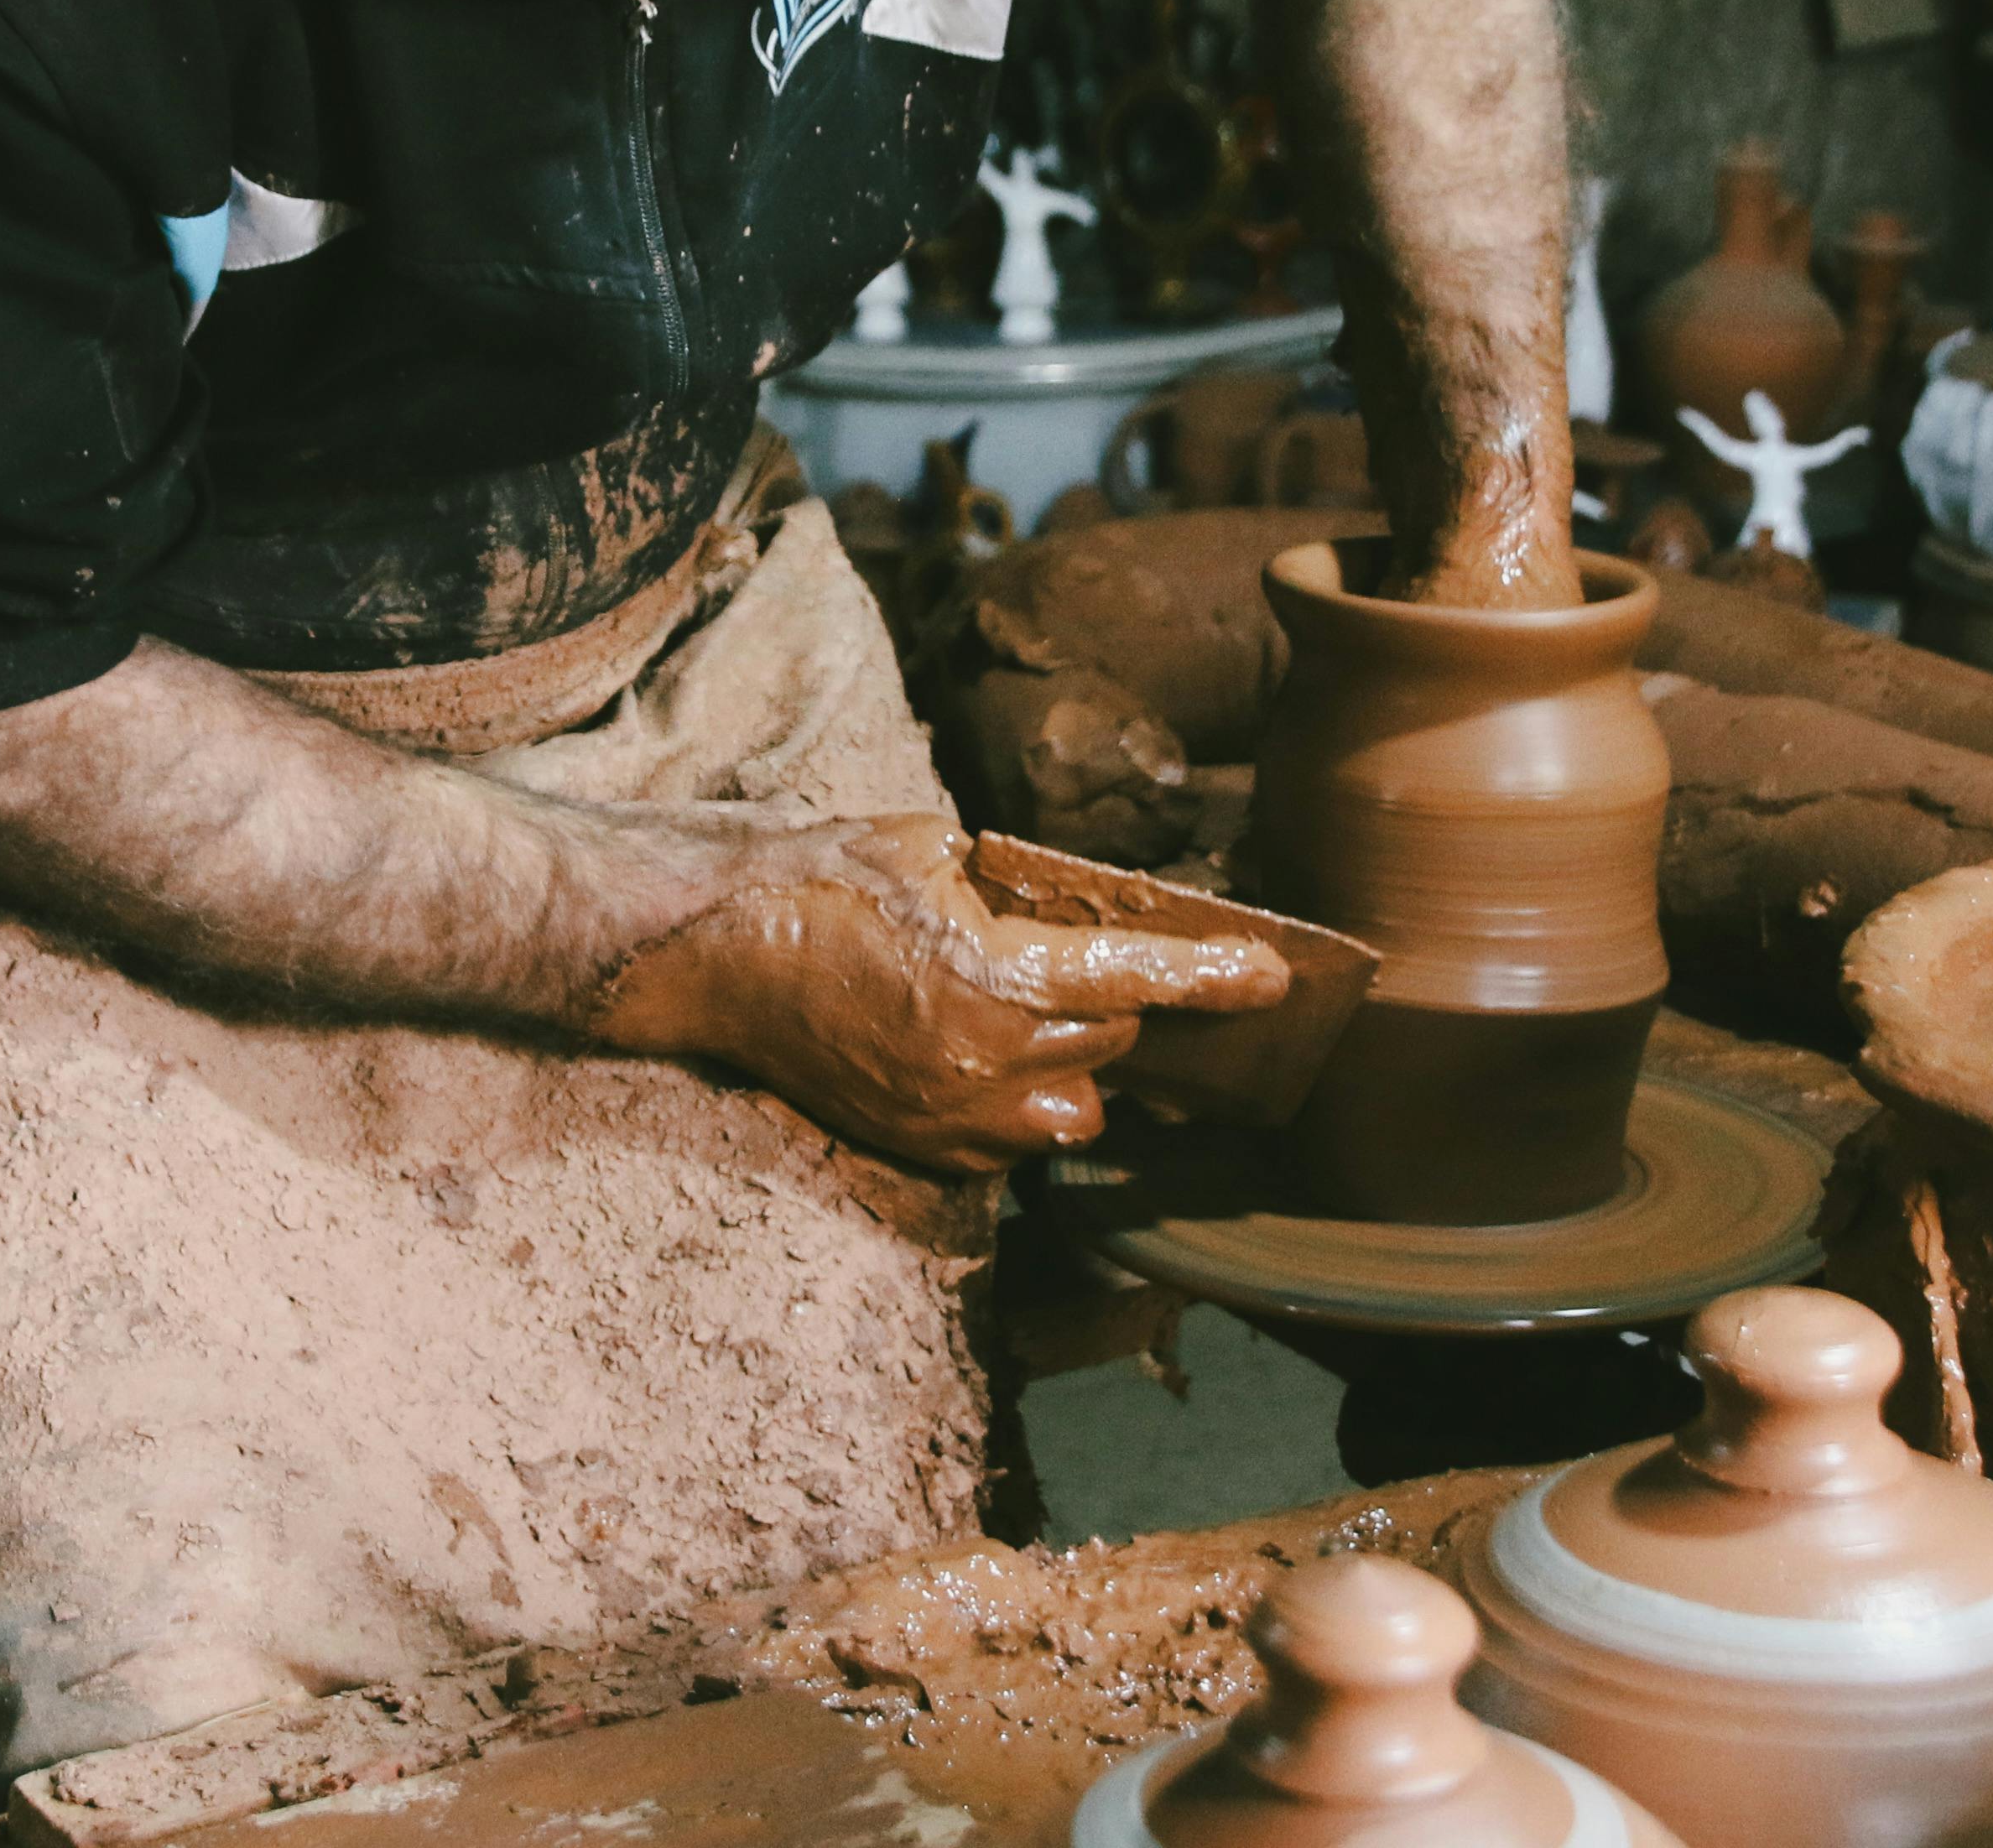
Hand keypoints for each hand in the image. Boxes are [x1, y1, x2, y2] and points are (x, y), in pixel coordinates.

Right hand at [582, 815, 1290, 1172]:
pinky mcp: (916, 1144)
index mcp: (995, 972)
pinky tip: (994, 1057)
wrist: (716, 951)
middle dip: (1120, 1002)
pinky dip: (1024, 1105)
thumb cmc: (822, 880)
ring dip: (1079, 1061)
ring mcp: (949, 1114)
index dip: (1216, 981)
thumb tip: (1084, 909)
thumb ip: (1021, 889)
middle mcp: (984, 1058)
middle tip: (1101, 961)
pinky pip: (1013, 1143)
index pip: (1139, 982)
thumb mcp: (937, 848)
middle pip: (1112, 1041)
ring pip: (1074, 1105)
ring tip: (1042, 1013)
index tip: (1276, 980)